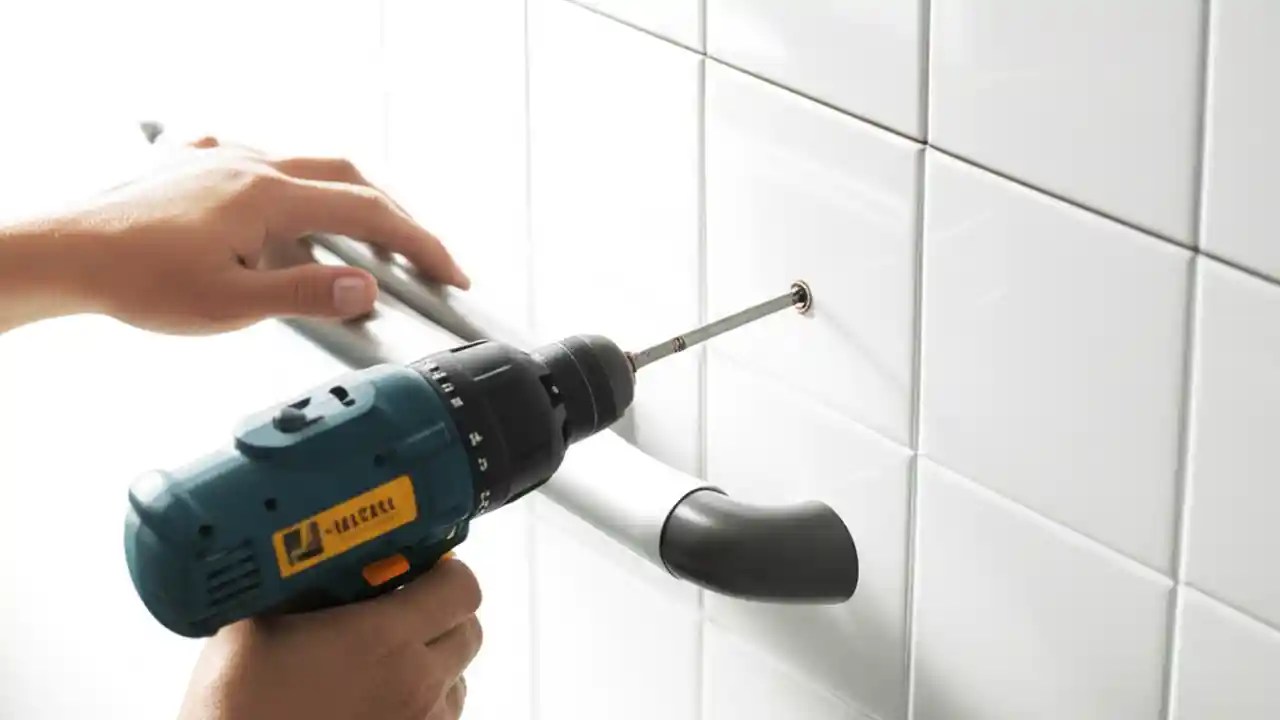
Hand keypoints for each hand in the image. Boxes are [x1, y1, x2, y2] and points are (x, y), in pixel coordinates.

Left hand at [0, 138, 467, 334]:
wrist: (66, 253)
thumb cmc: (138, 281)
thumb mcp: (230, 305)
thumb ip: (305, 295)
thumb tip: (367, 288)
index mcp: (270, 197)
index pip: (369, 215)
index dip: (419, 244)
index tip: (450, 271)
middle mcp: (252, 166)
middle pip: (348, 178)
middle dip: (394, 217)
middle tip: (419, 255)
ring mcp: (222, 159)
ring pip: (306, 166)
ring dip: (344, 199)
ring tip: (358, 241)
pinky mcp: (193, 164)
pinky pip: (259, 161)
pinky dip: (289, 185)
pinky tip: (279, 207)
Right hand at [178, 557, 481, 719]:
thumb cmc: (237, 707)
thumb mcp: (255, 625)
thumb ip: (299, 586)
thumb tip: (318, 558)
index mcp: (385, 638)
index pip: (461, 589)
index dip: (446, 573)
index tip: (422, 569)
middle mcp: (416, 684)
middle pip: (469, 632)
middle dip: (442, 614)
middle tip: (402, 610)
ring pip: (457, 679)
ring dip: (434, 661)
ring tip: (384, 660)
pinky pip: (440, 718)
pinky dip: (423, 702)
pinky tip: (376, 697)